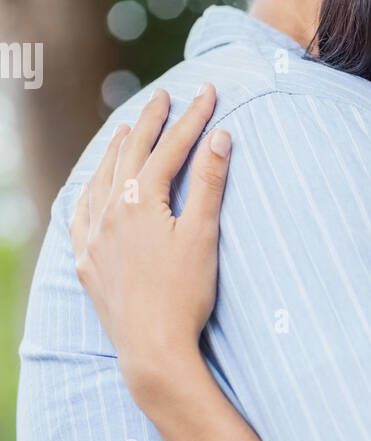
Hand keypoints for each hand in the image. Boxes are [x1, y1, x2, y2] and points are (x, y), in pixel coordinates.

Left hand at [69, 84, 231, 407]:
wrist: (152, 348)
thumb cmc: (184, 295)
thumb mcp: (203, 235)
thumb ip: (210, 182)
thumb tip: (220, 137)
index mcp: (140, 200)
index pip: (170, 147)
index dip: (192, 118)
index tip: (209, 91)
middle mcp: (110, 212)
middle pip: (130, 153)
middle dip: (150, 121)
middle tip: (165, 96)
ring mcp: (93, 237)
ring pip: (100, 179)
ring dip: (116, 151)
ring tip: (126, 130)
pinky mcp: (87, 262)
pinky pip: (81, 214)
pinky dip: (90, 191)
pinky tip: (94, 188)